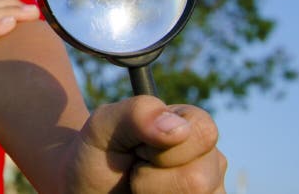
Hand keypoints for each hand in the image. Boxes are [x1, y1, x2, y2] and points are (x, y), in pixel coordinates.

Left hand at [66, 95, 226, 193]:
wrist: (88, 187)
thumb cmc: (97, 154)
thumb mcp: (103, 126)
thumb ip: (136, 113)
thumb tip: (178, 127)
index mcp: (192, 126)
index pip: (203, 133)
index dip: (163, 148)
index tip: (138, 150)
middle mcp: (210, 160)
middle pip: (198, 180)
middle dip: (152, 179)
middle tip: (136, 170)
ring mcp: (210, 191)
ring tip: (141, 188)